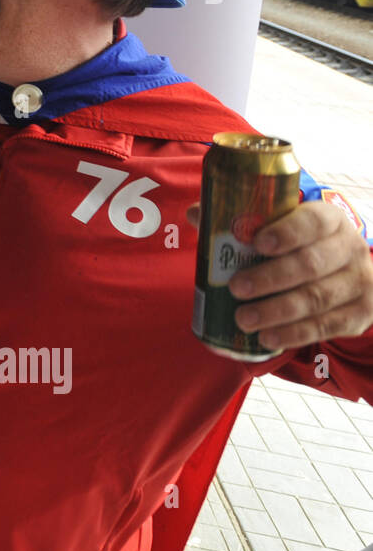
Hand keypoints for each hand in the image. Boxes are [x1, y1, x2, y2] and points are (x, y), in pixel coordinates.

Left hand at [188, 201, 372, 350]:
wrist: (347, 274)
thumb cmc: (301, 247)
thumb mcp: (283, 228)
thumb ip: (240, 220)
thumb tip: (195, 213)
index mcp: (330, 220)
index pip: (312, 222)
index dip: (287, 232)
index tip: (258, 242)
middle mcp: (349, 248)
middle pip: (311, 264)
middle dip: (271, 277)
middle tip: (237, 288)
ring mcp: (358, 282)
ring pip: (317, 298)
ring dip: (277, 311)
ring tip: (243, 319)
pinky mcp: (359, 313)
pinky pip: (326, 326)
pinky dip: (294, 334)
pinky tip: (268, 337)